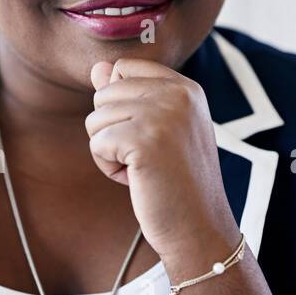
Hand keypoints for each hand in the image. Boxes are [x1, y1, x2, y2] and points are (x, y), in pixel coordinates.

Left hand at [84, 59, 238, 261]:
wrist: (199, 227)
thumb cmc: (178, 182)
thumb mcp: (159, 130)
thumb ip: (130, 95)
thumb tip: (97, 67)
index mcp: (187, 88)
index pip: (123, 68)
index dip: (120, 104)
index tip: (149, 135)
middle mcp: (179, 94)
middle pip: (104, 94)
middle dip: (112, 130)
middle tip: (147, 157)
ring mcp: (164, 115)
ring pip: (96, 119)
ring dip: (109, 150)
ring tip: (144, 169)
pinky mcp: (145, 139)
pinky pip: (96, 143)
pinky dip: (109, 167)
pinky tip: (138, 180)